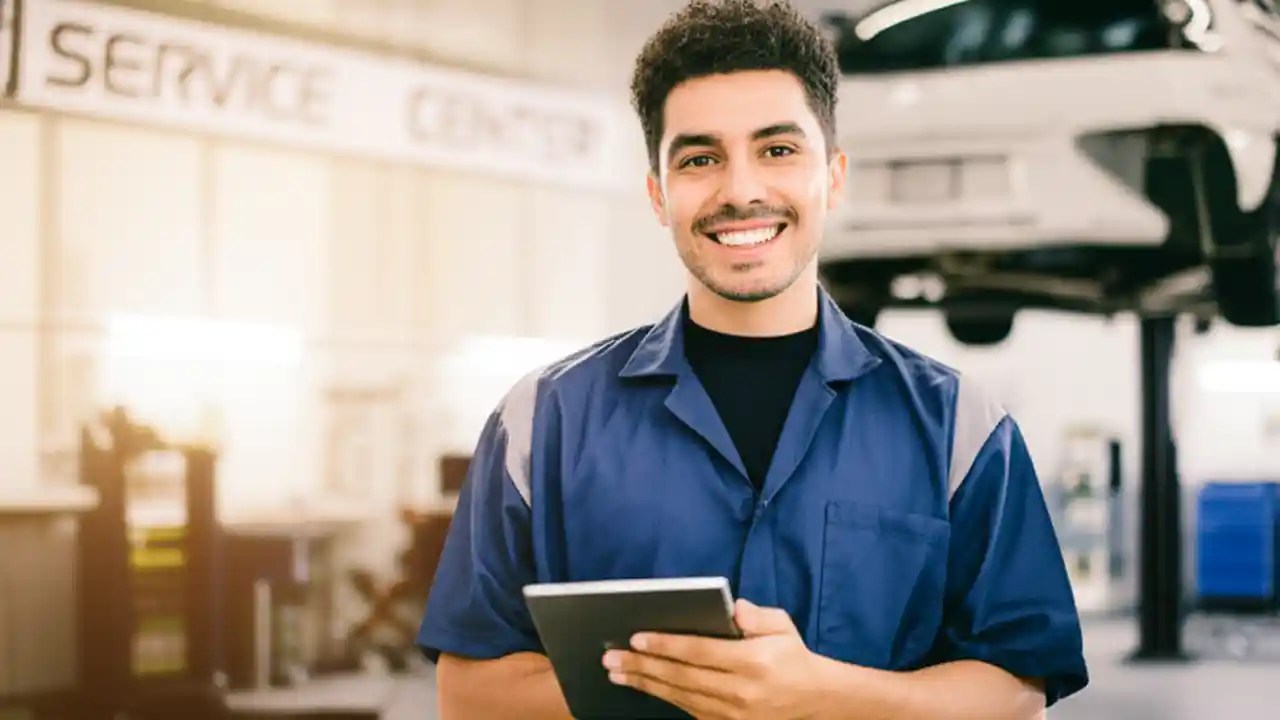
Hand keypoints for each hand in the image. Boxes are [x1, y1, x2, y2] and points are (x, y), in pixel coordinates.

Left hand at [601, 598, 823, 719]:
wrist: (813, 700)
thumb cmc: (791, 655)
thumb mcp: (782, 625)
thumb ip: (756, 615)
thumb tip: (732, 608)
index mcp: (753, 661)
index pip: (700, 651)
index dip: (665, 645)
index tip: (636, 637)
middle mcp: (740, 691)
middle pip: (681, 677)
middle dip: (642, 666)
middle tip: (611, 657)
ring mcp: (732, 714)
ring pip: (679, 697)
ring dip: (645, 684)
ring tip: (617, 673)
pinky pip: (688, 710)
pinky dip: (663, 698)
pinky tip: (643, 686)